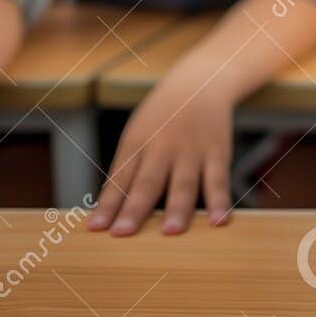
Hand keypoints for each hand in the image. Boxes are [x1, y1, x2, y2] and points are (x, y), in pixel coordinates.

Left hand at [89, 62, 233, 235]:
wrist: (200, 82)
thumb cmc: (162, 117)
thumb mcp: (138, 135)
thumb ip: (128, 170)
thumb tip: (112, 211)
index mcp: (137, 143)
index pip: (119, 179)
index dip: (107, 204)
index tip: (96, 228)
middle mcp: (163, 147)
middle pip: (147, 182)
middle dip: (135, 209)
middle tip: (123, 233)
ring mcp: (192, 150)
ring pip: (183, 183)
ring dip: (177, 209)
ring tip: (171, 232)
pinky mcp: (218, 153)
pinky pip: (218, 180)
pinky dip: (219, 201)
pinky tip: (218, 220)